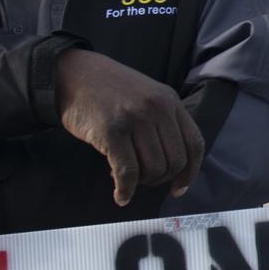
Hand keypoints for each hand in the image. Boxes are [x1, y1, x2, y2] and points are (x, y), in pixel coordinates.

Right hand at [54, 48, 208, 206]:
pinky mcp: (112, 131)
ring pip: (153, 169)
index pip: (194, 143)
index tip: (179, 189)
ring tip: (126, 178)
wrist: (74, 74)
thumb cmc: (109, 91)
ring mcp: (135, 118)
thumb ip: (162, 122)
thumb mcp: (146, 96)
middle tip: (143, 180)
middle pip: (175, 161)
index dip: (190, 172)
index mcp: (170, 100)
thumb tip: (173, 167)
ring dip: (141, 183)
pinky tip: (120, 195)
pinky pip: (128, 172)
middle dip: (160, 179)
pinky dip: (125, 190)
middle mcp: (157, 108)